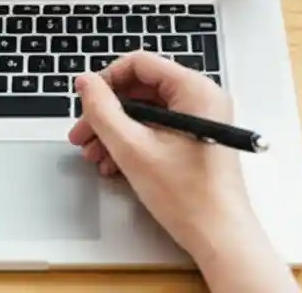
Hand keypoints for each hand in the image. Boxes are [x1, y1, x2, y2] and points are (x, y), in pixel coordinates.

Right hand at [68, 53, 296, 292]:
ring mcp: (200, 120)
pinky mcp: (196, 140)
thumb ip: (103, 111)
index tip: (85, 100)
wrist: (218, 238)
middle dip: (107, 113)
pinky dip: (132, 143)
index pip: (140, 64)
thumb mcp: (132, 149)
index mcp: (194, 90)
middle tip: (82, 134)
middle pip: (141, 89)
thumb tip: (85, 83)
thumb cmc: (189, 197)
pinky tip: (113, 165)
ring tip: (94, 156)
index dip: (106, 80)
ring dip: (115, 132)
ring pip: (146, 112)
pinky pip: (157, 129)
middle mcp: (201, 99)